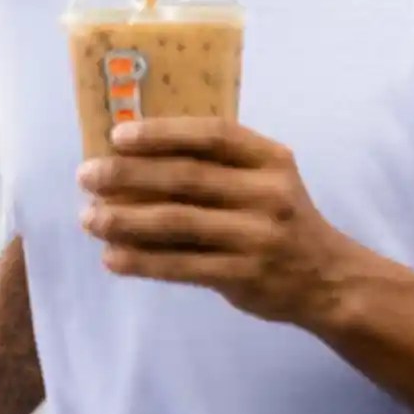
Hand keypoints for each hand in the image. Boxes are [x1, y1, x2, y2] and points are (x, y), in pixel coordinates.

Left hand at [77, 118, 363, 328]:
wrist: (327, 280)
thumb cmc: (282, 220)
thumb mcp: (268, 180)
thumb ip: (221, 166)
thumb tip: (137, 157)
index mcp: (271, 159)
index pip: (212, 135)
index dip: (162, 133)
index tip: (118, 136)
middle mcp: (267, 194)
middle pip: (186, 178)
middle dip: (128, 175)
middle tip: (86, 175)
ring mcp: (256, 237)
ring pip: (177, 223)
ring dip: (125, 220)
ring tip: (89, 218)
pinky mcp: (243, 275)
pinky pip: (181, 265)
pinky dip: (142, 261)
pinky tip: (112, 258)